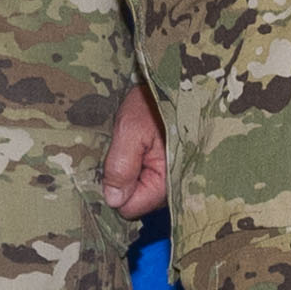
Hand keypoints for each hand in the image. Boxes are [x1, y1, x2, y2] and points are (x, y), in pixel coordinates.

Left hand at [102, 84, 167, 218]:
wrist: (177, 81)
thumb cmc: (154, 101)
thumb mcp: (131, 129)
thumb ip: (121, 166)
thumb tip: (113, 200)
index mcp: (167, 181)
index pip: (131, 208)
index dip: (116, 191)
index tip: (112, 164)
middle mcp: (174, 186)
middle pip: (137, 202)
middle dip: (125, 182)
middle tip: (126, 149)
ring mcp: (174, 179)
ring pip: (142, 190)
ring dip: (133, 172)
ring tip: (135, 144)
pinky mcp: (172, 170)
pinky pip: (149, 180)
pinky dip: (141, 166)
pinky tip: (142, 146)